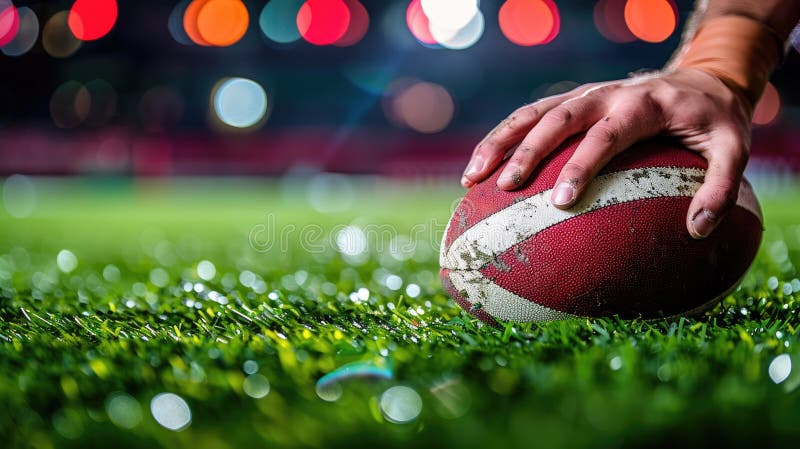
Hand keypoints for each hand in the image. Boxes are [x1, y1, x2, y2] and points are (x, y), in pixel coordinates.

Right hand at [461, 68, 751, 238]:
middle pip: (558, 117)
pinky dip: (502, 137)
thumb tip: (698, 232)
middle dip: (528, 152)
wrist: (704, 76)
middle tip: (506, 189)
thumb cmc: (716, 120)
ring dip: (499, 141)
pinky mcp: (573, 98)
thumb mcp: (735, 148)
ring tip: (471, 177)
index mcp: (643, 105)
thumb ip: (722, 188)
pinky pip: (531, 113)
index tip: (560, 201)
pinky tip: (481, 167)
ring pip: (533, 111)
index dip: (581, 164)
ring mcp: (586, 93)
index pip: (606, 134)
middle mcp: (607, 93)